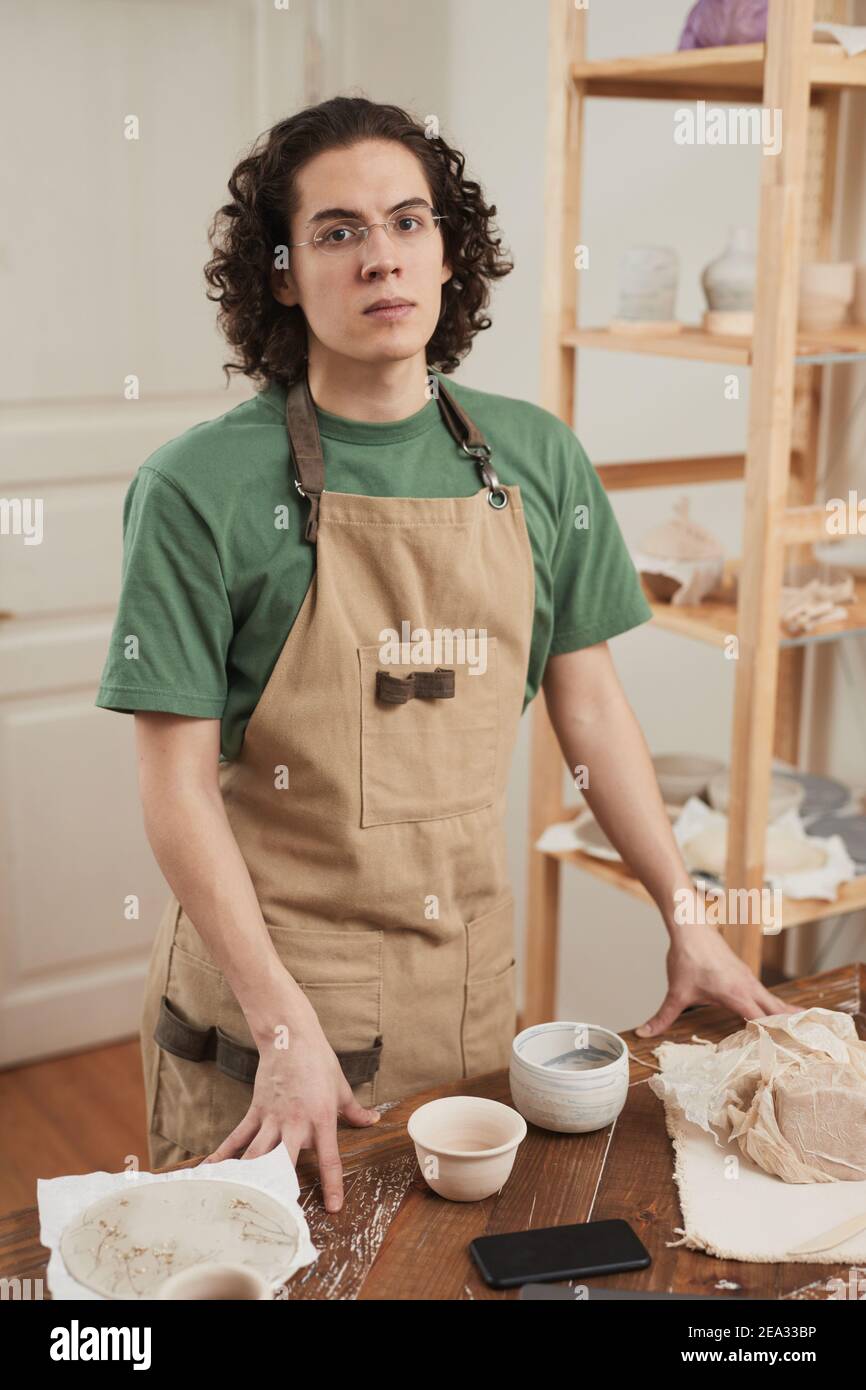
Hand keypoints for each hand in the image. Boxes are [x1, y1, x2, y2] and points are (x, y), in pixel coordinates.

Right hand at [200, 1020, 380, 1211]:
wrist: (290, 1037)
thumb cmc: (319, 1061)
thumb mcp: (342, 1087)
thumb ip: (354, 1111)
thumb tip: (373, 1120)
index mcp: (321, 1119)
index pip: (329, 1158)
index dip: (331, 1185)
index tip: (332, 1207)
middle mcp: (295, 1122)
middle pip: (285, 1162)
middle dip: (281, 1188)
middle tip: (277, 1211)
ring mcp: (272, 1117)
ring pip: (258, 1153)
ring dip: (250, 1177)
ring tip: (241, 1199)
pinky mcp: (256, 1110)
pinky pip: (238, 1135)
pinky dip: (224, 1153)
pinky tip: (211, 1169)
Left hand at [635, 921, 799, 1037]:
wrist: (691, 926)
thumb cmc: (687, 958)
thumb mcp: (676, 992)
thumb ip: (663, 1017)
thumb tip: (643, 1034)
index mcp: (736, 995)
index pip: (762, 1022)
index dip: (772, 1040)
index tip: (782, 1056)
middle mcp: (749, 987)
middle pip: (776, 1012)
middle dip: (788, 1029)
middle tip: (805, 1048)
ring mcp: (749, 978)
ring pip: (773, 1001)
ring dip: (784, 1016)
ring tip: (800, 1034)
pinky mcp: (745, 973)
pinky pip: (765, 993)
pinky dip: (774, 1005)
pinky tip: (776, 1014)